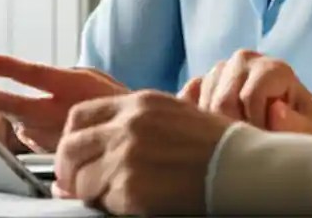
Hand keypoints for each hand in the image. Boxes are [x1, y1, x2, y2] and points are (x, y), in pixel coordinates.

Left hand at [0, 55, 128, 153]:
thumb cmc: (114, 104)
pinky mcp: (57, 154)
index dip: (8, 68)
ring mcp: (59, 136)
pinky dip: (27, 131)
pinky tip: (33, 126)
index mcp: (73, 87)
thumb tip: (36, 79)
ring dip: (8, 117)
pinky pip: (32, 140)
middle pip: (18, 108)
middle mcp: (63, 113)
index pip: (36, 75)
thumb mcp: (94, 79)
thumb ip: (63, 77)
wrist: (137, 140)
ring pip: (21, 126)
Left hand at [53, 91, 231, 214]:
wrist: (243, 169)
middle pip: (70, 147)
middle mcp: (128, 125)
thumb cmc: (218, 147)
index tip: (74, 157)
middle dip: (68, 171)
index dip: (71, 140)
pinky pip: (100, 201)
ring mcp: (127, 156)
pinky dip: (108, 207)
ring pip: (79, 179)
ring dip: (87, 192)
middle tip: (76, 186)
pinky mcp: (131, 187)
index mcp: (139, 104)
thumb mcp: (174, 117)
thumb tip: (99, 149)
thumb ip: (135, 125)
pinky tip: (129, 205)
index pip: (79, 116)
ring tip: (108, 197)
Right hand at [178, 49, 311, 134]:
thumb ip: (297, 124)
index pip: (249, 97)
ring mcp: (220, 70)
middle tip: (244, 152)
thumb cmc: (303, 126)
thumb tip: (275, 111)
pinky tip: (209, 136)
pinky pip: (185, 100)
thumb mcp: (311, 130)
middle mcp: (243, 61)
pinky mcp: (202, 82)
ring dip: (213, 130)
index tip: (262, 144)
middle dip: (231, 132)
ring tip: (234, 144)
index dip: (254, 127)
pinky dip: (193, 121)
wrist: (293, 120)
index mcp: (272, 68)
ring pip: (201, 103)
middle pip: (222, 101)